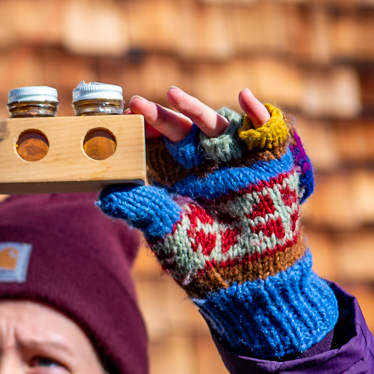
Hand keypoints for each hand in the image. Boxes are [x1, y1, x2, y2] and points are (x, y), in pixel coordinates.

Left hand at [98, 87, 335, 357]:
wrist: (250, 277)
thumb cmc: (204, 257)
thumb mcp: (167, 232)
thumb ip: (141, 210)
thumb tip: (104, 196)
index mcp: (179, 174)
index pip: (160, 143)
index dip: (144, 129)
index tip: (127, 118)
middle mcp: (205, 161)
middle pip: (183, 129)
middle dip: (161, 116)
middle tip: (138, 105)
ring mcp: (237, 157)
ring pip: (216, 123)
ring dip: (195, 108)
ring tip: (173, 96)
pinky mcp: (268, 160)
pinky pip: (265, 129)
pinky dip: (258, 112)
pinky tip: (245, 98)